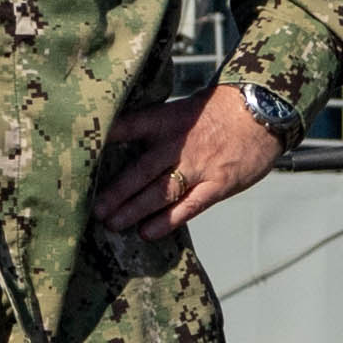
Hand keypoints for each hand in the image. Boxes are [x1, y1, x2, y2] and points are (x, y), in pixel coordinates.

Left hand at [97, 87, 285, 239]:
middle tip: (94, 209)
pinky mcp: (218, 184)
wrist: (263, 111)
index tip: (79, 152)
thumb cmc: (217, 112)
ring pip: (161, 192)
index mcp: (166, 120)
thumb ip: (153, 127)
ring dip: (135, 209)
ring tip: (113, 224)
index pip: (128, 127)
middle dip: (116, 191)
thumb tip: (116, 140)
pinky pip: (190, 206)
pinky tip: (147, 232)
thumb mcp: (181, 109)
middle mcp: (179, 144)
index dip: (104, 140)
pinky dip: (168, 221)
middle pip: (141, 169)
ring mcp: (199, 166)